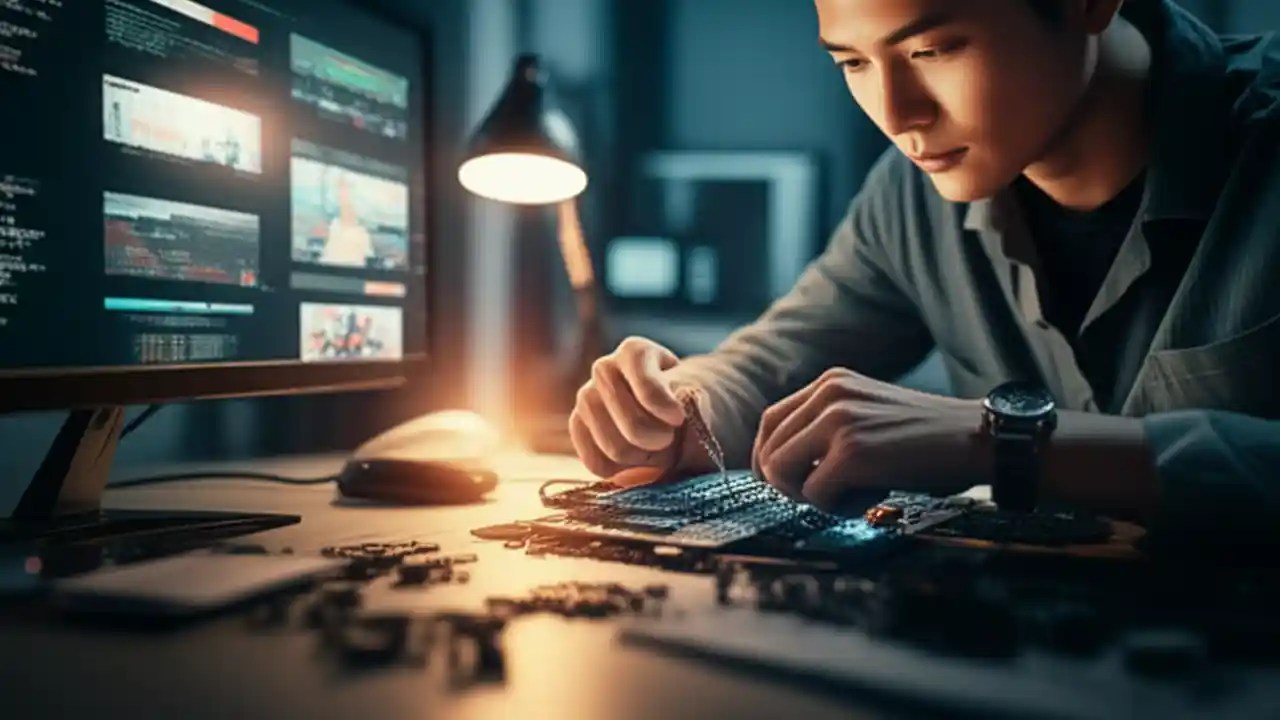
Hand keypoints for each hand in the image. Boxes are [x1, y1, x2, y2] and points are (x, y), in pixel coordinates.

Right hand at [569, 337, 687, 484]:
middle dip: (657, 441)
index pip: (647, 385)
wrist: (667, 410)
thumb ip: (696, 409)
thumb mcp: (698, 397)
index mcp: (635, 352)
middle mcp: (605, 369)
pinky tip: (633, 463)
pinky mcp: (577, 425)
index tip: (679, 418)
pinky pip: (595, 461)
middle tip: (669, 439)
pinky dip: (619, 472)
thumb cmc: (686, 401)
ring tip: (654, 450)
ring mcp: (587, 397)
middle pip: (632, 423)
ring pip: (613, 447)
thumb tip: (685, 412)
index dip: (665, 408)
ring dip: (641, 459)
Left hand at [752, 368, 988, 511]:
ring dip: (810, 496)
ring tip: (851, 496)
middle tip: (827, 497)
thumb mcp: (868, 416)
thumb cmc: (928, 441)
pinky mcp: (850, 452)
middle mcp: (828, 394)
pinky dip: (838, 508)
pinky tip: (871, 499)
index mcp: (831, 382)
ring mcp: (837, 421)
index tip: (785, 484)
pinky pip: (814, 494)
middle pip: (768, 450)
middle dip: (788, 485)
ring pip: (780, 472)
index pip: (771, 421)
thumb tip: (781, 467)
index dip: (767, 458)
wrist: (978, 440)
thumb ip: (828, 428)